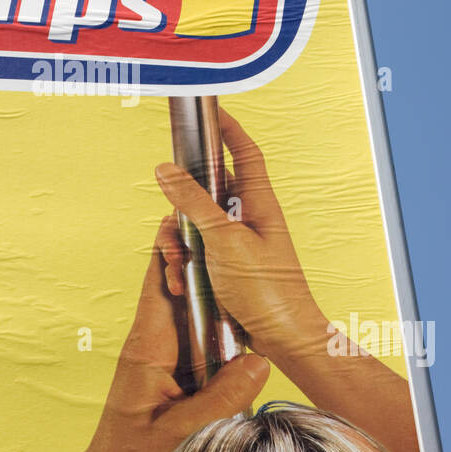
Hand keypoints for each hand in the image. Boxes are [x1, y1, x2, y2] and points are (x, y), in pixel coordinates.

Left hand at [77, 226, 269, 451]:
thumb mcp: (181, 431)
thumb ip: (220, 398)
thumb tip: (259, 363)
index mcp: (147, 348)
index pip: (157, 284)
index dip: (171, 249)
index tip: (186, 216)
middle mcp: (153, 345)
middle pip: (175, 289)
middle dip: (196, 260)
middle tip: (221, 227)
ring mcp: (163, 358)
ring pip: (189, 313)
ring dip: (209, 292)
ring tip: (236, 259)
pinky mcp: (173, 374)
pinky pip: (197, 340)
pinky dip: (215, 325)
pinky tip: (239, 318)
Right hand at [155, 108, 326, 364]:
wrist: (285, 339)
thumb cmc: (267, 290)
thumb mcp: (223, 239)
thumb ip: (193, 202)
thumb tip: (165, 168)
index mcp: (259, 202)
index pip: (244, 152)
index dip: (228, 129)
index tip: (209, 112)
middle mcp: (250, 218)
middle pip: (207, 192)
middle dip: (181, 207)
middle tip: (172, 228)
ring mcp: (239, 244)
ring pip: (195, 227)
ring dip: (179, 244)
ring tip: (179, 267)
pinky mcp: (228, 268)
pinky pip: (197, 255)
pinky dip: (184, 265)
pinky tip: (182, 284)